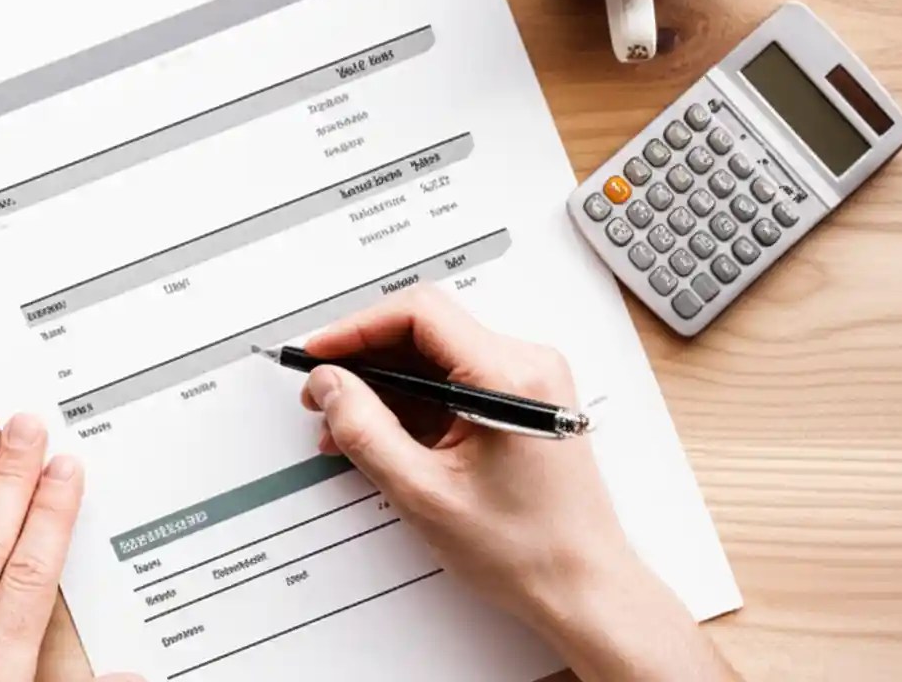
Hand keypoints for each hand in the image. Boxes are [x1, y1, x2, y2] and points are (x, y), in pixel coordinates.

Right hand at [301, 287, 737, 681]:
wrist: (581, 587)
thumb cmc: (527, 550)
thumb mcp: (424, 493)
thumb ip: (365, 431)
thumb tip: (330, 386)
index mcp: (510, 377)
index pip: (419, 313)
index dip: (357, 327)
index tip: (320, 352)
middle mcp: (526, 367)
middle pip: (425, 331)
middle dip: (365, 359)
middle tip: (322, 392)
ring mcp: (526, 384)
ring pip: (435, 358)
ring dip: (385, 386)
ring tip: (343, 425)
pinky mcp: (520, 404)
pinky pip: (453, 383)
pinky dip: (412, 404)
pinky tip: (380, 434)